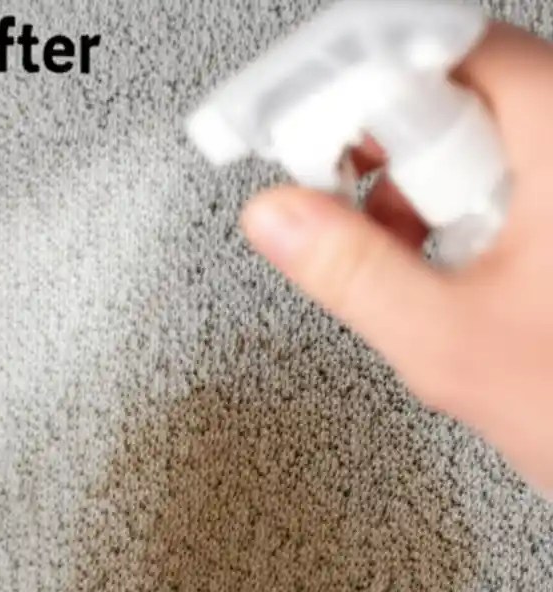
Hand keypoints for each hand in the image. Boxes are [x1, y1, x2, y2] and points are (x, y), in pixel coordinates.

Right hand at [240, 24, 552, 496]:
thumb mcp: (451, 342)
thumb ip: (353, 273)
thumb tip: (278, 216)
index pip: (456, 51)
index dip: (373, 76)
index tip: (314, 120)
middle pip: (465, 84)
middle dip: (388, 137)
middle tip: (339, 185)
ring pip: (486, 129)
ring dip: (419, 176)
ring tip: (394, 243)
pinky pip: (510, 170)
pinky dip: (458, 203)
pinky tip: (437, 258)